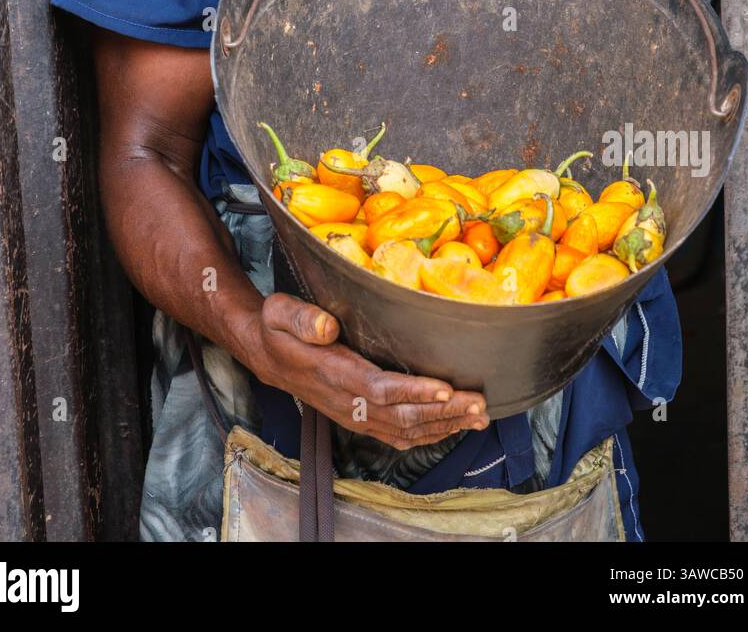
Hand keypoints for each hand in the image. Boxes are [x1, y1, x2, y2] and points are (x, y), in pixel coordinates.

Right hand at [242, 293, 489, 449]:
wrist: (267, 355)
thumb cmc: (279, 328)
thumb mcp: (280, 311)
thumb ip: (303, 317)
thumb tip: (327, 325)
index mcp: (332, 373)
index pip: (378, 389)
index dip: (413, 391)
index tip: (445, 388)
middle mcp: (347, 401)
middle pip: (401, 414)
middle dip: (444, 411)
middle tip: (479, 403)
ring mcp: (355, 414)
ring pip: (405, 429)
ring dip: (445, 425)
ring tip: (479, 416)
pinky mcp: (361, 418)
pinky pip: (398, 435)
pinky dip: (430, 434)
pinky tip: (454, 427)